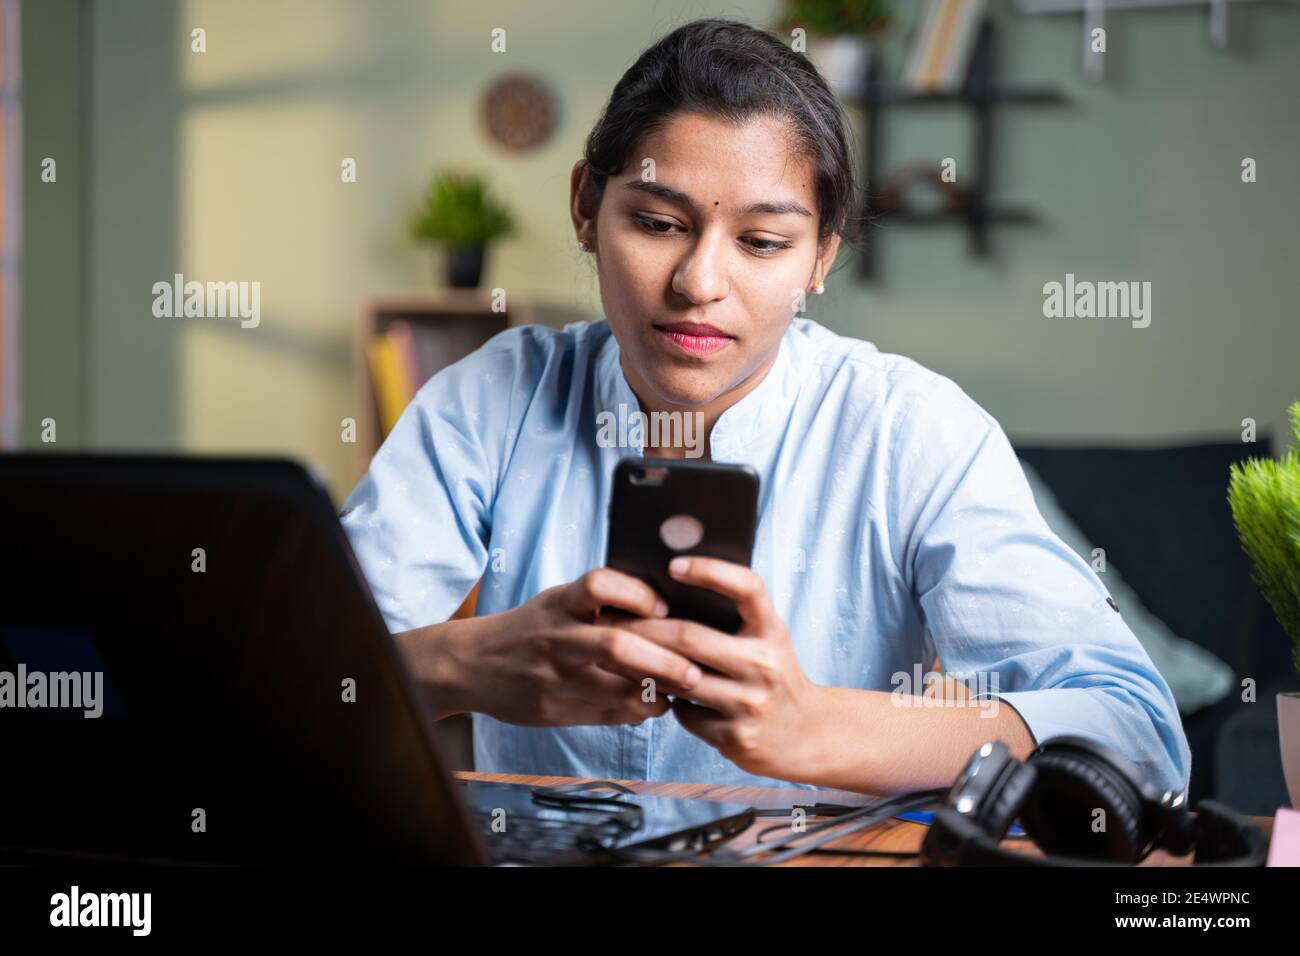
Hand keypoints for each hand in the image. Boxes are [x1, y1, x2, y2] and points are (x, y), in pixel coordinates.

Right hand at [444, 568, 704, 727]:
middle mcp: (559, 635)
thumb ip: (601, 606)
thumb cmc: (528, 629)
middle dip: (663, 659)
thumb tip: (664, 612)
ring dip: (656, 691)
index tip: (663, 608)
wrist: (471, 664)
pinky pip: (605, 713)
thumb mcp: (557, 603)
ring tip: (682, 690)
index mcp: (561, 602)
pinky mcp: (554, 708)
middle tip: (695, 669)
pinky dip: (636, 711)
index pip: (600, 585)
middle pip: (615, 643)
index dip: (637, 594)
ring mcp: (557, 675)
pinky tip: (654, 706)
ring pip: (614, 685)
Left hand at [613, 556, 825, 781]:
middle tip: (610, 622)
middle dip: (642, 630)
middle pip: (690, 637)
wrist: (808, 733)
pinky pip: (684, 714)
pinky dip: (667, 701)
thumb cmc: (774, 675)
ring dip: (640, 667)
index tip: (673, 565)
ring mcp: (751, 703)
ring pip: (678, 679)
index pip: (747, 588)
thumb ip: (734, 617)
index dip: (710, 571)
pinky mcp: (736, 737)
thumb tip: (670, 586)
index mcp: (771, 631)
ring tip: (614, 655)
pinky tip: (655, 692)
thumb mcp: (767, 638)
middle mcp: (764, 664)